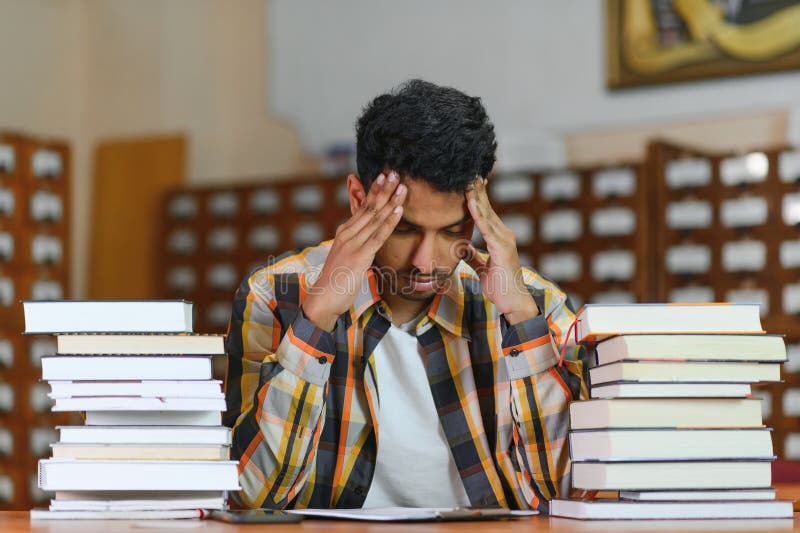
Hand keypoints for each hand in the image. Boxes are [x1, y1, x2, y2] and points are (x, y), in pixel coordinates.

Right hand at [302, 172, 406, 330]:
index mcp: (345, 232)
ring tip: (402, 186)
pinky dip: (390, 221)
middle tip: (395, 172)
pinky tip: (399, 210)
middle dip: (384, 189)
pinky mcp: (359, 256)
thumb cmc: (337, 280)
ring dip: (391, 201)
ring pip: (375, 218)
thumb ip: (359, 244)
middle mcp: (348, 233)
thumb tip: (371, 237)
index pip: (363, 206)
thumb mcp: (348, 256)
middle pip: (369, 207)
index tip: (385, 176)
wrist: (323, 298)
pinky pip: (378, 235)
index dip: (375, 190)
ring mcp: (353, 244)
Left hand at [463, 177, 538, 324]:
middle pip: (487, 208)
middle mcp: (504, 235)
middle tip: (468, 172)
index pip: (486, 213)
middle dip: (477, 190)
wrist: (514, 303)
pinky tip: (470, 202)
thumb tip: (463, 249)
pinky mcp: (502, 249)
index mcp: (499, 238)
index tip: (470, 182)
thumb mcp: (482, 269)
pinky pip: (486, 228)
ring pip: (486, 214)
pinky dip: (478, 214)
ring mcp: (505, 241)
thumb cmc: (500, 287)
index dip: (478, 197)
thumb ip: (474, 257)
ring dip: (476, 196)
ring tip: (467, 180)